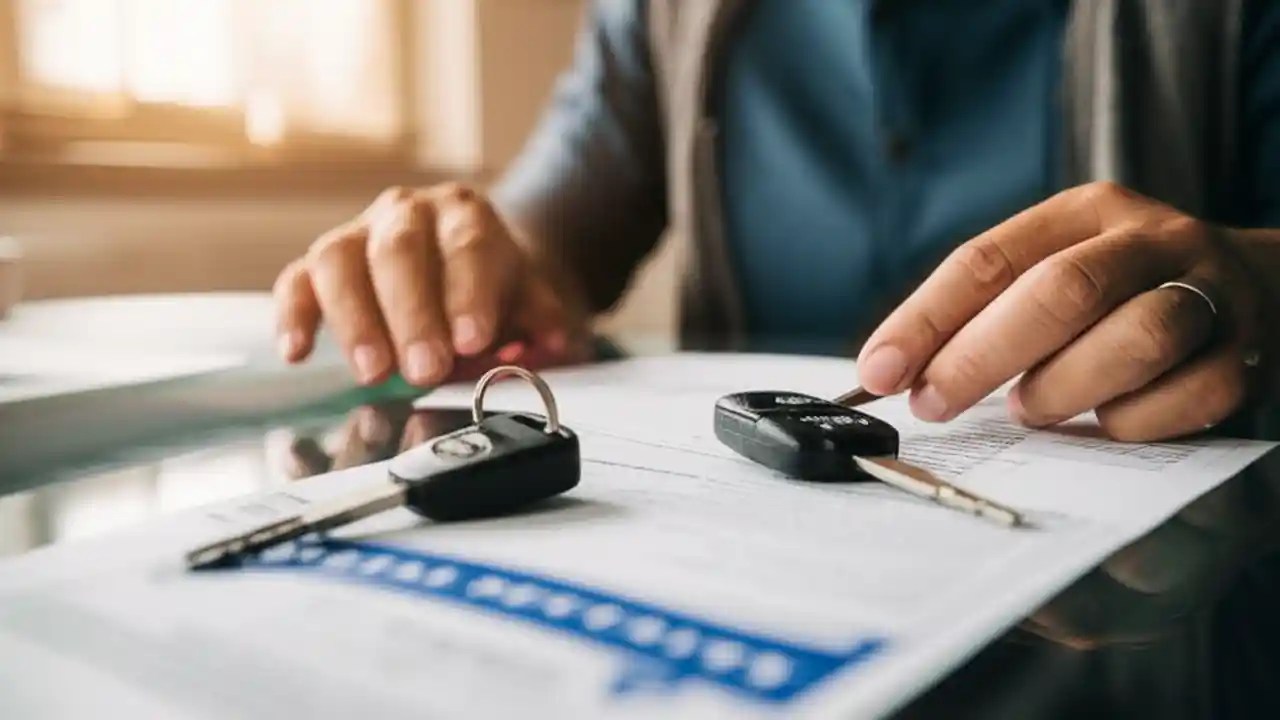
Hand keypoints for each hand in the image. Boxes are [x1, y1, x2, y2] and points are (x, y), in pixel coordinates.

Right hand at [274, 184, 589, 385]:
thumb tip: (555, 345)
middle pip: (400, 253)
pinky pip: (296, 283)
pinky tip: (298, 353)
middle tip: (425, 369)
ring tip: (373, 372)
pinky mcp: (320, 266)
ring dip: (355, 320)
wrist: (467, 263)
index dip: (467, 294)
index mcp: (465, 214)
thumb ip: (546, 320)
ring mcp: (358, 235)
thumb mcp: (533, 297)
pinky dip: (294, 316)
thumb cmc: (494, 285)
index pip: (466, 246)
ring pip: (340, 261)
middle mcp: (407, 213)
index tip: (473, 341)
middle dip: (412, 315)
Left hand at [858, 182, 1276, 440]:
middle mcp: (1150, 242)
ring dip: (1065, 387)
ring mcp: (1207, 294)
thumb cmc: (1124, 291)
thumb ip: (984, 311)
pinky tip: (1107, 419)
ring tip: (1032, 407)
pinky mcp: (1244, 355)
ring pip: (1137, 338)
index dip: (925, 319)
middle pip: (1061, 292)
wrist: (1262, 289)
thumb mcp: (1057, 269)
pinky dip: (1131, 421)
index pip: (989, 259)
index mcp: (1086, 213)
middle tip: (935, 401)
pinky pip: (1185, 397)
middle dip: (981, 358)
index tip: (880, 370)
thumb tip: (895, 370)